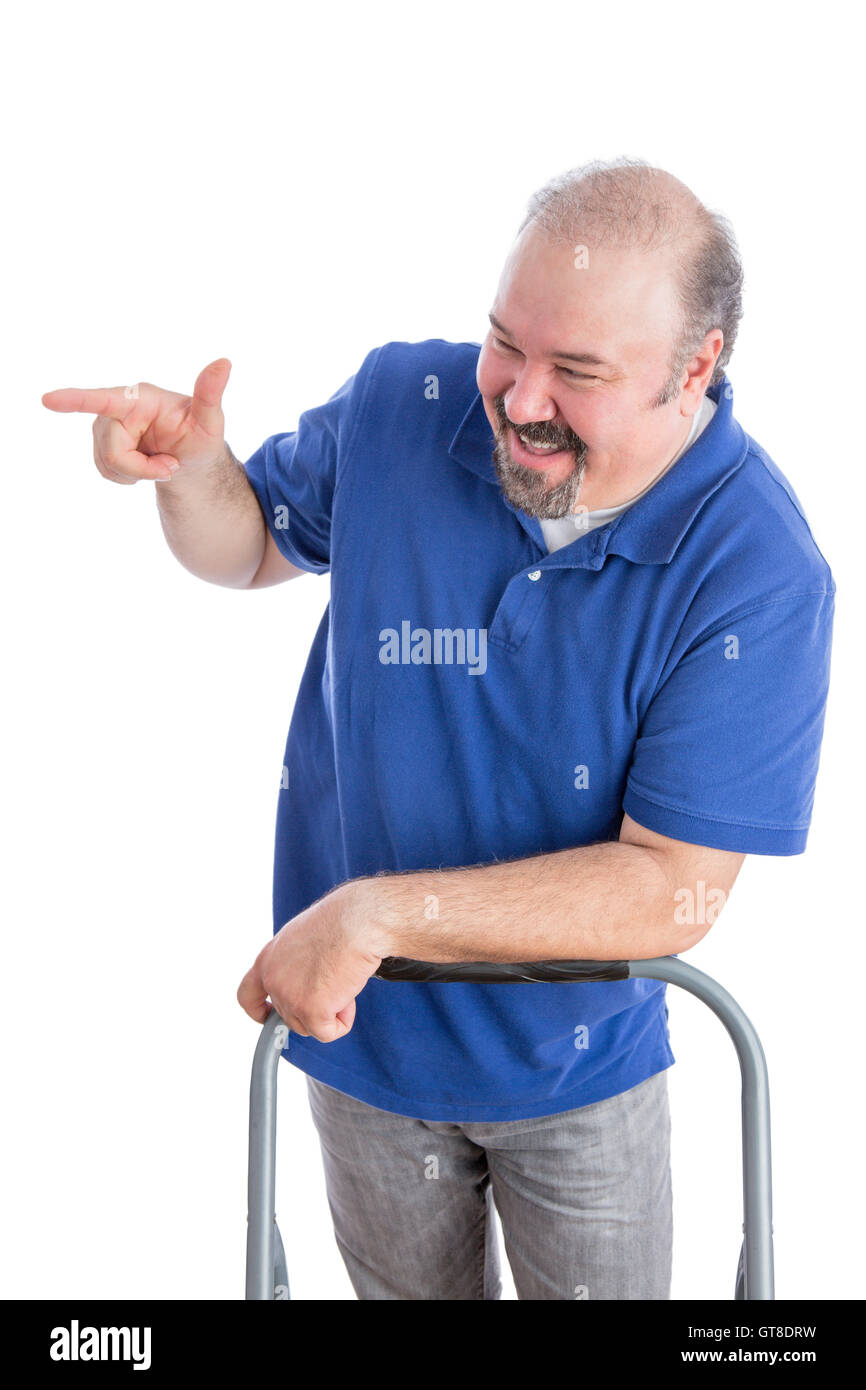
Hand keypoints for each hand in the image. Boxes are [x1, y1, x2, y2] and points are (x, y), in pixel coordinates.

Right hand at [41, 358, 231, 483]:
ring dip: (136, 474)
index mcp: (138, 397)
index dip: (75, 400)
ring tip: (158, 463)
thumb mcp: (211, 422)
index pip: (103, 400)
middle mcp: (117, 408)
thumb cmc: (200, 438)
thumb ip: (210, 394)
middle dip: (141, 469)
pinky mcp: (101, 443)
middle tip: (169, 466)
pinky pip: (106, 471)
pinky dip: (127, 478)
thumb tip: (224, 363)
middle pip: (113, 453)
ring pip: (107, 465)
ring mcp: (105, 427)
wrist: (190, 457)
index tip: (47, 400)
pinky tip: (143, 466)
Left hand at [236, 881, 387, 1042]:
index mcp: (268, 959)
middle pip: (287, 1015)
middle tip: (334, 986)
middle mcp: (273, 979)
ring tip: (343, 983)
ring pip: (308, 1026)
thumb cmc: (338, 922)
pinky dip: (342, 1022)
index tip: (268, 1016)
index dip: (258, 1010)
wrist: (355, 923)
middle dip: (312, 1008)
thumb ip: (293, 964)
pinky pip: (327, 1033)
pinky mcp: (311, 1011)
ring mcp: (289, 997)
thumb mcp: (301, 939)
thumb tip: (305, 981)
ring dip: (329, 1013)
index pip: (248, 995)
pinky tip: (349, 997)